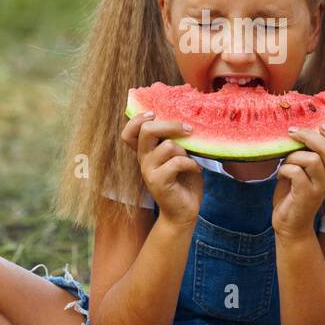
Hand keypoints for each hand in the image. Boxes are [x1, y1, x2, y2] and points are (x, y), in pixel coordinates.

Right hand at [120, 112, 202, 227]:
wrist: (184, 211)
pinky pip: (176, 162)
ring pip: (167, 146)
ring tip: (191, 161)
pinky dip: (191, 164)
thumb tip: (183, 122)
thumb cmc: (184, 182)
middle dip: (169, 125)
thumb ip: (174, 142)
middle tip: (188, 128)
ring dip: (185, 151)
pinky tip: (196, 170)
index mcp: (146, 152)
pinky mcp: (158, 182)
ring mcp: (149, 171)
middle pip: (146, 131)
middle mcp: (143, 160)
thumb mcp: (179, 156)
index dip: (137, 119)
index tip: (154, 113)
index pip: (129, 132)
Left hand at [272, 124, 324, 240]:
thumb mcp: (300, 172)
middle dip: (308, 136)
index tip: (320, 126)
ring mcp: (319, 187)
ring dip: (293, 156)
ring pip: (313, 159)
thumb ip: (302, 155)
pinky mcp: (306, 195)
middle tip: (292, 132)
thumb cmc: (292, 195)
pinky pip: (296, 173)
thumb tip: (294, 132)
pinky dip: (284, 170)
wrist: (290, 226)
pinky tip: (280, 176)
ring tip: (285, 164)